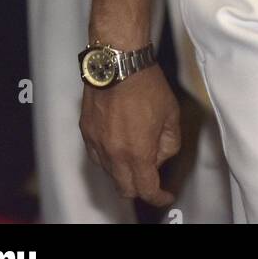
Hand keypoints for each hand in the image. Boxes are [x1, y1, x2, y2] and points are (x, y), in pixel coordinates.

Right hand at [80, 65, 181, 205]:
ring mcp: (96, 144)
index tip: (165, 195)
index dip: (159, 196)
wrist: (118, 61)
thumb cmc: (146, 84)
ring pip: (109, 173)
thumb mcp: (171, 114)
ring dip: (123, 171)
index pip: (147, 189)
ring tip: (136, 149)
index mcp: (137, 153)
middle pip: (125, 189)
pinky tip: (118, 142)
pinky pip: (97, 155)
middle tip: (152, 176)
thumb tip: (160, 156)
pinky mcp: (86, 131)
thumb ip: (170, 142)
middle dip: (140, 187)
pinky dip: (109, 156)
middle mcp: (113, 154)